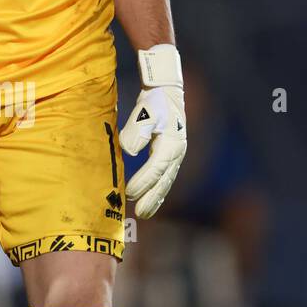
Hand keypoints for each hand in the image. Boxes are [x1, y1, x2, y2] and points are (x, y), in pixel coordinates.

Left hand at [119, 44, 186, 219]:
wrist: (166, 92)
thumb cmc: (154, 102)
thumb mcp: (145, 112)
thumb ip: (137, 131)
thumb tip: (129, 150)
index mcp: (171, 143)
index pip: (156, 168)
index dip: (143, 182)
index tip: (129, 194)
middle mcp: (177, 152)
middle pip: (164, 180)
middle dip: (152, 198)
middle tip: (139, 214)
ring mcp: (176, 155)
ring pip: (166, 182)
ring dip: (155, 198)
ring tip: (144, 213)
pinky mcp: (171, 155)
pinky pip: (165, 177)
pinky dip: (158, 190)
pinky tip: (150, 201)